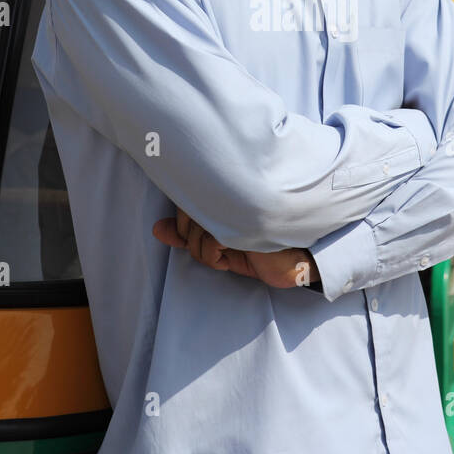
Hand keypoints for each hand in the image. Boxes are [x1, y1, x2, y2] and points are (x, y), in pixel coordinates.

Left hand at [152, 208, 319, 289]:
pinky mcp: (245, 222)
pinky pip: (209, 242)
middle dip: (193, 241)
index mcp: (224, 192)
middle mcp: (229, 193)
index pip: (183, 202)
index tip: (197, 238)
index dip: (183, 226)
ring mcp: (237, 206)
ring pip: (196, 231)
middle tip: (216, 248)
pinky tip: (233, 255)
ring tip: (226, 253)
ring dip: (205, 252)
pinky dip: (214, 257)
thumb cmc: (261, 250)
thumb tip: (157, 229)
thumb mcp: (219, 245)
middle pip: (185, 216)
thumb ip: (188, 235)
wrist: (296, 260)